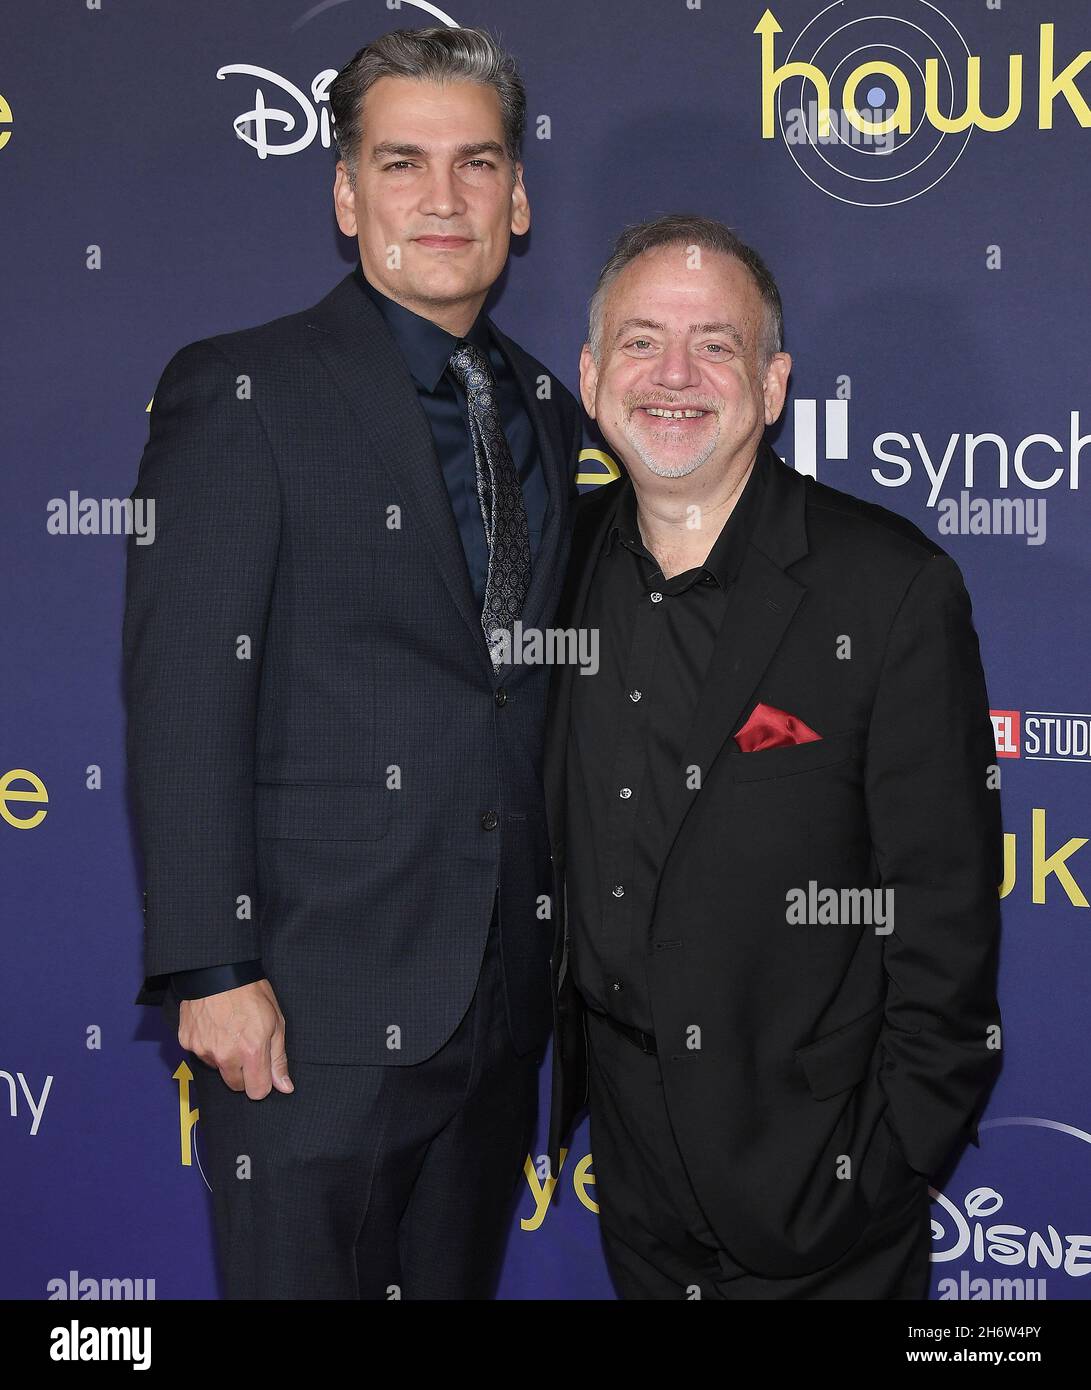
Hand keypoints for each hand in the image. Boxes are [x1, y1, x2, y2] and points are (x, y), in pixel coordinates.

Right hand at [178, 979, 292, 1098]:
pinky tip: (214, 1026)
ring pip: (218, 1069)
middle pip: (236, 1086)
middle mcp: (225, 1056)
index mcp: (251, 1052)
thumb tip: (284, 1087)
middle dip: (244, 1073)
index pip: (257, 1092)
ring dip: (225, 1058)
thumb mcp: (276, 1021)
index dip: (263, 1083)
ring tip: (229, 1031)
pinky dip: (208, 1045)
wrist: (218, 970)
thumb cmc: (252, 993)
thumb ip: (278, 1058)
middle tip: (246, 1047)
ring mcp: (203, 1050)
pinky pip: (200, 1054)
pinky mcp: (187, 1042)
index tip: (263, 1070)